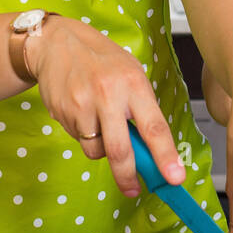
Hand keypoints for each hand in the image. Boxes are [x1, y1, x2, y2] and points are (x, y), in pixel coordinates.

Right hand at [25, 16, 185, 197]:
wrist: (57, 43)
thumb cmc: (101, 60)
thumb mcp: (131, 74)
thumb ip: (141, 109)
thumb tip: (152, 150)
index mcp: (133, 83)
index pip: (154, 127)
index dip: (166, 156)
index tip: (175, 178)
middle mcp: (108, 94)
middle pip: (120, 150)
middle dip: (128, 176)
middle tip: (133, 189)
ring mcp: (82, 105)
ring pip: (96, 150)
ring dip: (102, 148)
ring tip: (99, 122)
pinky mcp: (62, 113)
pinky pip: (79, 140)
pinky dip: (85, 135)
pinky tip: (82, 112)